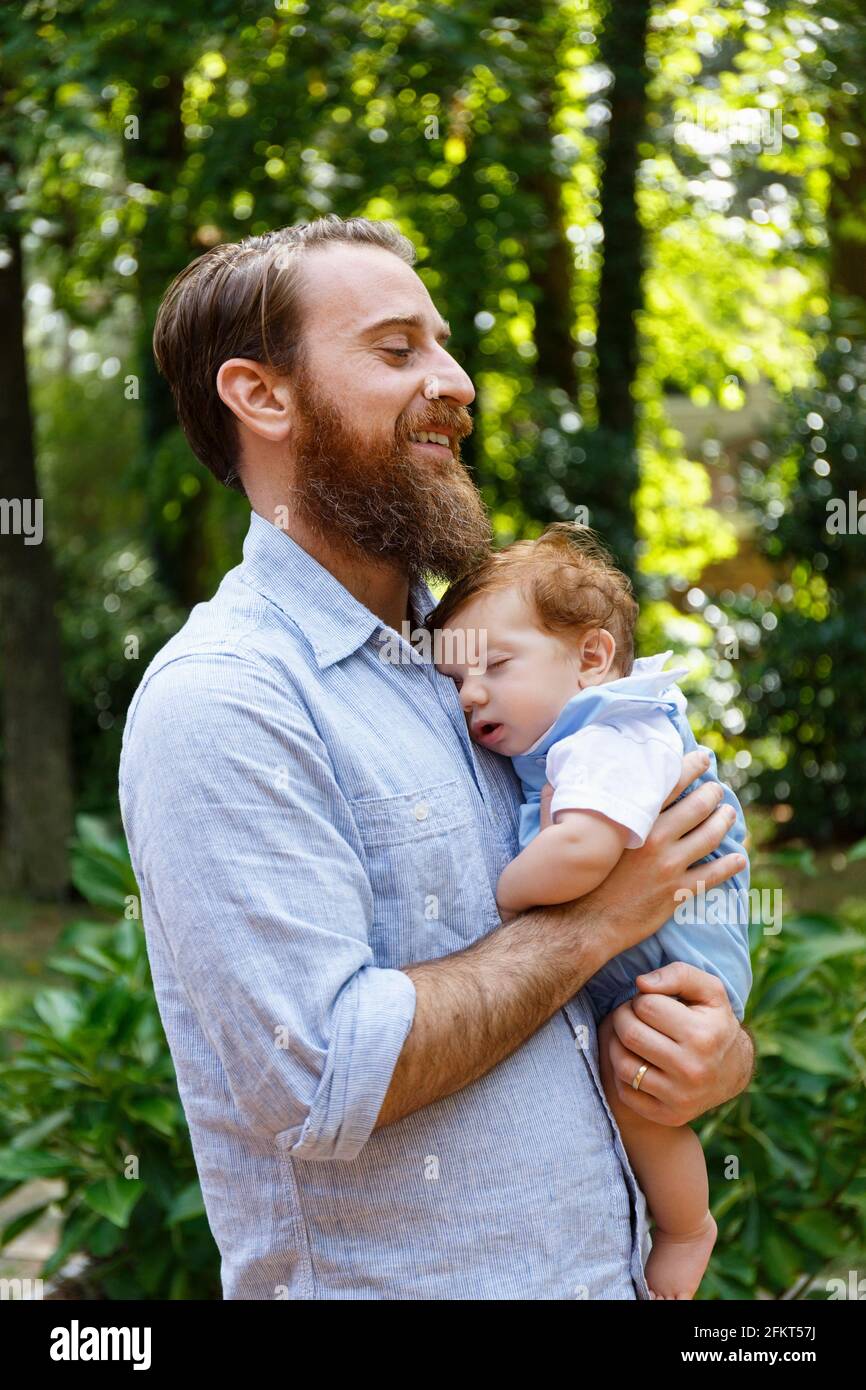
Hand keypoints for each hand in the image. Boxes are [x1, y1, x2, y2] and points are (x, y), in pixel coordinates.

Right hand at [575, 748, 743, 964]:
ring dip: (725, 823)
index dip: (690, 767)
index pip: (669, 784)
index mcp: (631, 821)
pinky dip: (729, 866)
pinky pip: (712, 875)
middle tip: (718, 790)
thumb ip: (560, 804)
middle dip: (713, 794)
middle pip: (696, 807)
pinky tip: (739, 859)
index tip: (703, 758)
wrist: (581, 925)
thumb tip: (552, 780)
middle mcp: (655, 838)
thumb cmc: (571, 880)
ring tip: (730, 816)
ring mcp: (668, 866)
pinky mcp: (676, 893)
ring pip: (709, 837)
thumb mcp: (562, 834)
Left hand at [604, 961, 752, 1125]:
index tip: (649, 1003)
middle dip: (623, 1017)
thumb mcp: (709, 990)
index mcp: (704, 1036)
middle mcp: (693, 1069)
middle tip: (632, 1016)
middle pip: (630, 1034)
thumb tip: (641, 983)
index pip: (646, 1006)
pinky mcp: (668, 1115)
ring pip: (622, 1064)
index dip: (642, 999)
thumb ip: (678, 974)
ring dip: (617, 1044)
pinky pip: (626, 1091)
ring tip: (629, 1036)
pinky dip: (622, 1073)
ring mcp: (680, 1096)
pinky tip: (635, 1060)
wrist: (731, 1072)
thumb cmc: (713, 1022)